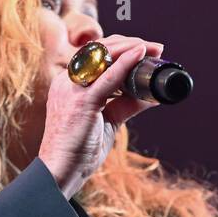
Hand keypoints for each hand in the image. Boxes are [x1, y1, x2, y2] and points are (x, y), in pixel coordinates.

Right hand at [38, 34, 164, 196]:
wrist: (60, 172)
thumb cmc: (79, 151)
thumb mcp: (108, 122)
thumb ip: (125, 105)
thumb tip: (150, 96)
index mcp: (69, 84)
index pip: (95, 55)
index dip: (122, 48)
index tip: (147, 50)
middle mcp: (67, 81)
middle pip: (100, 50)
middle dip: (131, 44)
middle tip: (157, 48)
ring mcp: (71, 89)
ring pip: (103, 56)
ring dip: (131, 48)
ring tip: (154, 49)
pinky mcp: (81, 102)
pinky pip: (107, 78)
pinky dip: (125, 63)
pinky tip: (140, 54)